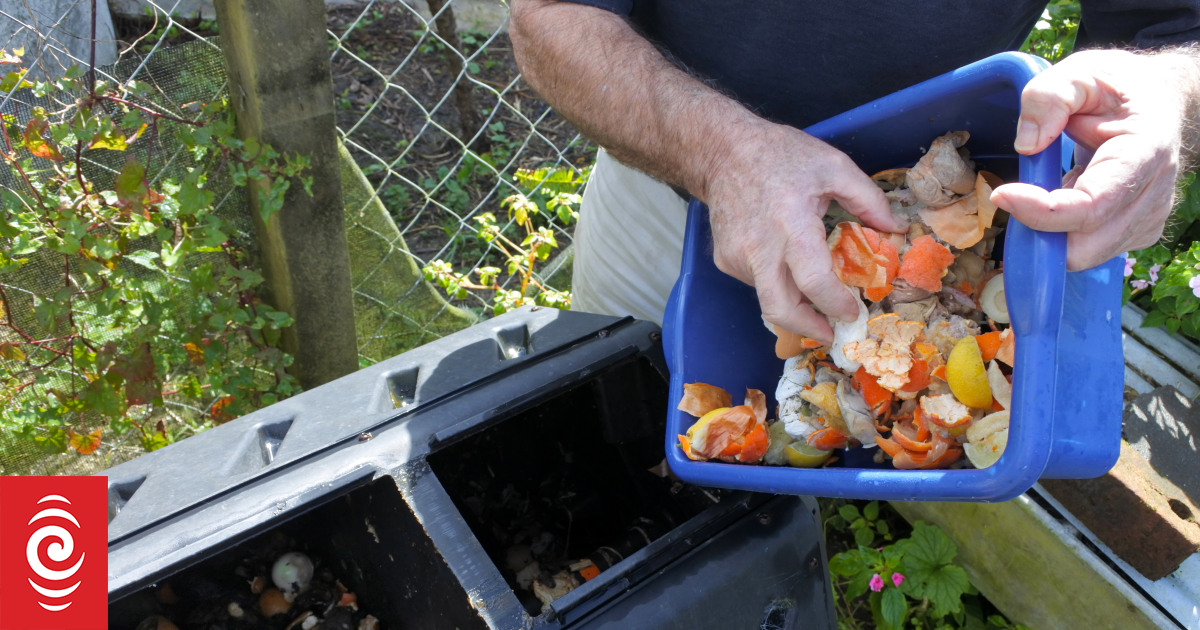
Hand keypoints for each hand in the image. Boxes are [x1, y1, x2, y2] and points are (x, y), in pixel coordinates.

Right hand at [703, 122, 905, 343]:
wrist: (722, 151)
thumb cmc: (780, 155)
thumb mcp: (833, 166)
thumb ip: (868, 199)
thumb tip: (896, 229)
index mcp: (791, 224)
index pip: (813, 281)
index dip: (835, 304)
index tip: (852, 311)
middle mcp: (759, 247)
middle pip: (779, 309)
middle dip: (807, 328)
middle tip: (829, 332)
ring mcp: (737, 256)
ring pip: (768, 297)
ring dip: (793, 302)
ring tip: (811, 291)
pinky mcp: (724, 259)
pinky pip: (755, 281)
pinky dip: (774, 280)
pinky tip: (782, 259)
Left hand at [991, 50, 1191, 270]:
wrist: (1157, 100)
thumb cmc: (1117, 88)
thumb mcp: (1080, 72)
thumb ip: (1049, 96)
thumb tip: (1027, 144)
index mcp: (1145, 152)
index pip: (1092, 205)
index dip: (1042, 211)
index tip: (1002, 194)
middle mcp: (1154, 195)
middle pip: (1085, 248)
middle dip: (1038, 231)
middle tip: (1018, 191)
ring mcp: (1147, 220)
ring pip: (1082, 254)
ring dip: (1051, 229)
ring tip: (1058, 179)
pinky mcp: (1136, 233)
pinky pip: (1087, 249)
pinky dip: (1064, 231)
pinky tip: (1071, 191)